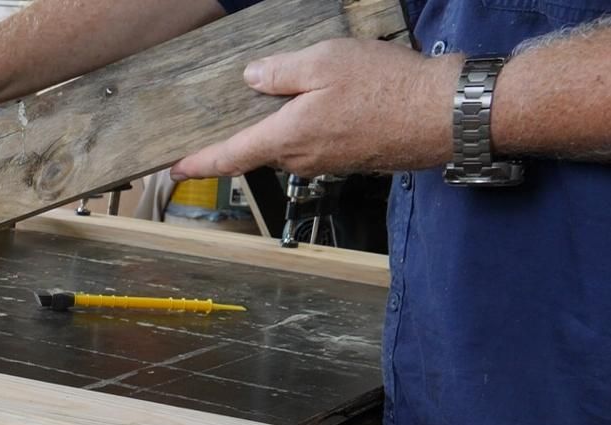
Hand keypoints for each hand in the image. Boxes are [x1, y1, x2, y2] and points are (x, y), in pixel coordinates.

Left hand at [170, 39, 461, 179]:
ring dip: (284, 123)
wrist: (445, 115)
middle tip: (232, 110)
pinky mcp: (349, 159)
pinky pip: (316, 142)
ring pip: (289, 143)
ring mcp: (326, 163)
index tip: (173, 170)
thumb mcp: (324, 62)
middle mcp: (301, 159)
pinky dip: (310, 125)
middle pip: (259, 147)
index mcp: (286, 138)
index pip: (228, 156)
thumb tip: (251, 79)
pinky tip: (327, 101)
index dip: (197, 162)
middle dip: (244, 132)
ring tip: (291, 93)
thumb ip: (281, 72)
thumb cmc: (388, 87)